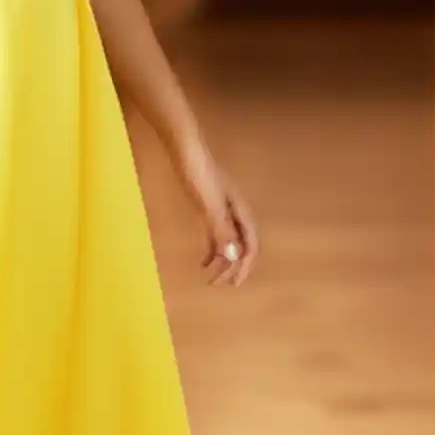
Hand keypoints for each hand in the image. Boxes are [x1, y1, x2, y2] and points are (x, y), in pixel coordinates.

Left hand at [173, 145, 258, 285]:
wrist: (184, 150)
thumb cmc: (198, 174)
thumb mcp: (209, 204)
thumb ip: (221, 229)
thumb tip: (233, 256)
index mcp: (241, 213)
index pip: (250, 246)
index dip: (244, 266)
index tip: (234, 284)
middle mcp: (235, 213)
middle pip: (241, 246)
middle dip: (233, 267)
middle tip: (219, 285)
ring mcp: (222, 210)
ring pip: (228, 242)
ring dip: (222, 261)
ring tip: (211, 278)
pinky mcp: (207, 208)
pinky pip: (214, 234)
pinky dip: (211, 249)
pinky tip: (202, 261)